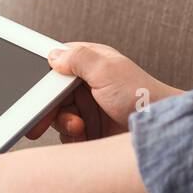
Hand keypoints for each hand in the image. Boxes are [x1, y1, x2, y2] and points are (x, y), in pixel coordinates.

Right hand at [27, 42, 182, 142]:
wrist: (159, 134)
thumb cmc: (143, 96)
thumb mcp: (108, 70)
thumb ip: (78, 58)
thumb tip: (53, 54)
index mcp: (90, 64)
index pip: (56, 65)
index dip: (43, 79)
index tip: (33, 93)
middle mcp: (87, 85)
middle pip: (52, 94)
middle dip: (50, 108)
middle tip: (40, 121)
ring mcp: (88, 108)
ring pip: (57, 116)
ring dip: (64, 124)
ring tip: (79, 127)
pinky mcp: (90, 131)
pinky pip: (67, 135)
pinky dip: (72, 137)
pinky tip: (83, 137)